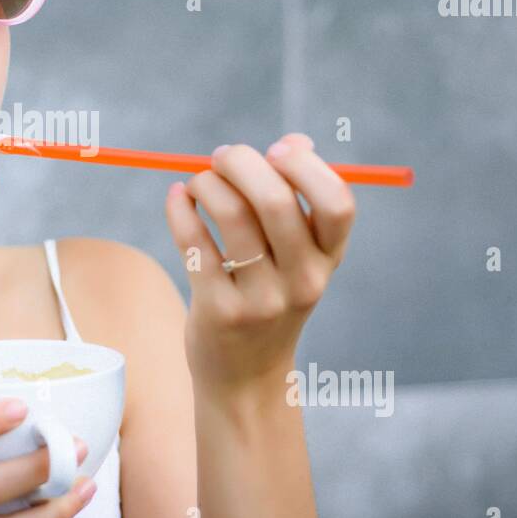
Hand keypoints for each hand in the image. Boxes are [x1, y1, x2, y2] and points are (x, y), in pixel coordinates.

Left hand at [163, 132, 355, 394]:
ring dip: (206, 183)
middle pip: (275, 202)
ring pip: (230, 216)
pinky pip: (193, 242)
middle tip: (222, 156)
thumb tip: (294, 142)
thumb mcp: (298, 258)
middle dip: (241, 163)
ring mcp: (261, 300)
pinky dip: (180, 208)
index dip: (307, 167)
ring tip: (198, 182)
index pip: (338, 204)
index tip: (276, 150)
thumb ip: (300, 202)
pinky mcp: (218, 311)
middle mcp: (302, 281)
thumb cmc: (269, 295)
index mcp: (328, 259)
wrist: (246, 376)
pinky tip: (178, 198)